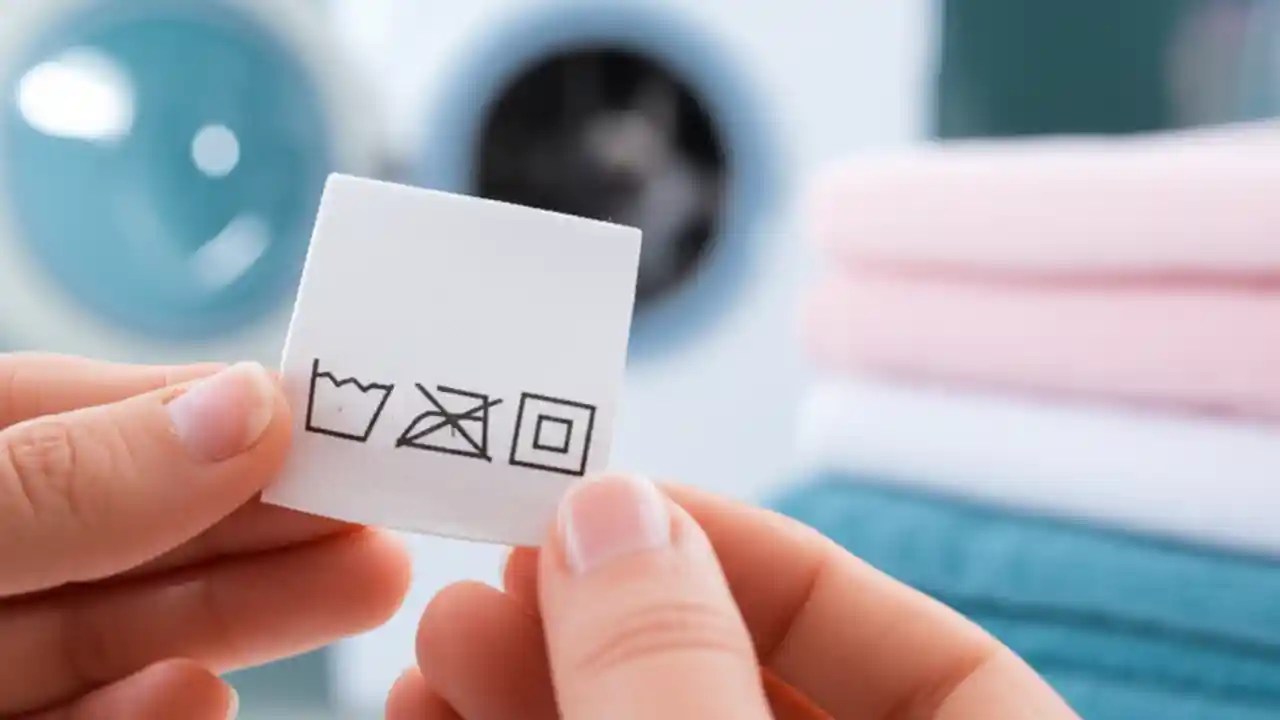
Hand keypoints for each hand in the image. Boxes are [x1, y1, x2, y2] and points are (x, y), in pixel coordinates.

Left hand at [0, 354, 410, 718]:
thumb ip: (68, 479)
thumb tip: (240, 408)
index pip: (67, 408)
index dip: (198, 408)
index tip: (316, 414)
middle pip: (117, 525)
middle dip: (259, 517)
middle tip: (374, 509)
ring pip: (113, 631)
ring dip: (246, 612)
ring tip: (364, 585)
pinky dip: (149, 713)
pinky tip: (207, 692)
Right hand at [388, 475, 1078, 718]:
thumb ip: (678, 673)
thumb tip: (616, 508)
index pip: (938, 665)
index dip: (779, 566)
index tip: (630, 506)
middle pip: (765, 701)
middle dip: (617, 626)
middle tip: (499, 562)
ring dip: (544, 690)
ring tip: (437, 641)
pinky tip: (433, 715)